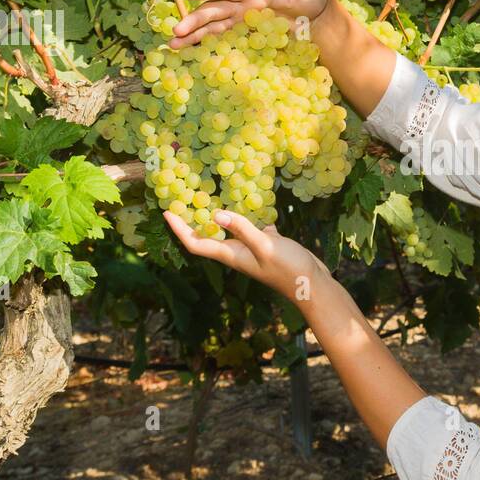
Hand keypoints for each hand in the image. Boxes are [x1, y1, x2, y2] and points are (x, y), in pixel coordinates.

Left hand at [163, 208, 326, 301]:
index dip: (179, 229)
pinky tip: (255, 199)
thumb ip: (242, 229)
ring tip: (213, 193)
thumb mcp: (264, 246)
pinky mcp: (268, 244)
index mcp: (231, 255)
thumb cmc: (288, 269)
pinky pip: (253, 225)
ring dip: (221, 214)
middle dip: (194, 219)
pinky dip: (251, 213)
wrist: (312, 285)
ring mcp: (252, 248)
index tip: (166, 212)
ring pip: (230, 229)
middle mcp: (237, 252)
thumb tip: (216, 214)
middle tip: (185, 197)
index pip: (196, 243)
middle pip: (208, 235)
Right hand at [167, 0, 329, 48]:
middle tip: (176, 30)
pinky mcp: (243, 37)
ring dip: (192, 34)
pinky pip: (221, 41)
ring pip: (211, 27)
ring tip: (172, 44)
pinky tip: (186, 52)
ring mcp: (240, 22)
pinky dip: (203, 45)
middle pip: (213, 11)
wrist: (315, 20)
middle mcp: (240, 5)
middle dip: (194, 19)